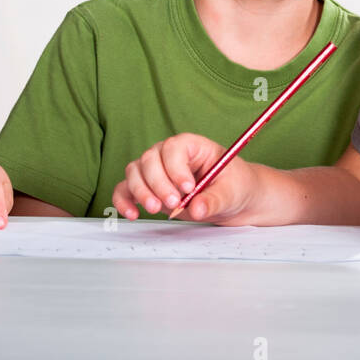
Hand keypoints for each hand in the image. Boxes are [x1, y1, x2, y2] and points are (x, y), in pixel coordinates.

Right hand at [112, 133, 263, 224]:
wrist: (233, 202)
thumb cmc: (235, 187)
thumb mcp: (232, 192)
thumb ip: (214, 200)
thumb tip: (197, 209)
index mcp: (192, 146)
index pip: (174, 148)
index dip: (176, 167)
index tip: (188, 188)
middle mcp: (169, 155)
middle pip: (150, 159)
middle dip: (158, 183)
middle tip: (174, 203)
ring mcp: (156, 171)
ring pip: (134, 172)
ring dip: (141, 191)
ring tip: (156, 209)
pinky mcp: (148, 189)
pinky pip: (126, 189)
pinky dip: (124, 200)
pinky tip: (132, 213)